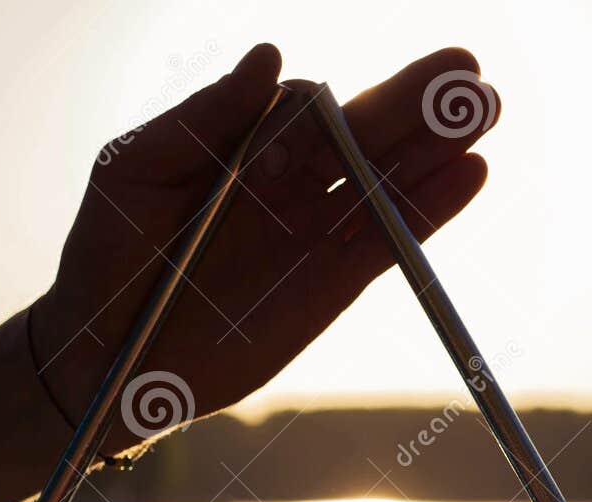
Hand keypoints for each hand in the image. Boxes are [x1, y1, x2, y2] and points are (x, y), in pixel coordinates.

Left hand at [30, 42, 497, 452]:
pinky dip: (429, 211)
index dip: (330, 105)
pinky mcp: (334, 285)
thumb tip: (268, 58)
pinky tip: (468, 174)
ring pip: (389, 181)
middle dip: (416, 102)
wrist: (107, 352)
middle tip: (467, 74)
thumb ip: (200, 119)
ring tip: (485, 110)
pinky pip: (389, 242)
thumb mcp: (134, 170)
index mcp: (242, 144)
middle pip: (366, 133)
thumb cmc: (109, 252)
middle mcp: (289, 182)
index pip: (306, 109)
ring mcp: (316, 232)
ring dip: (438, 148)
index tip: (325, 113)